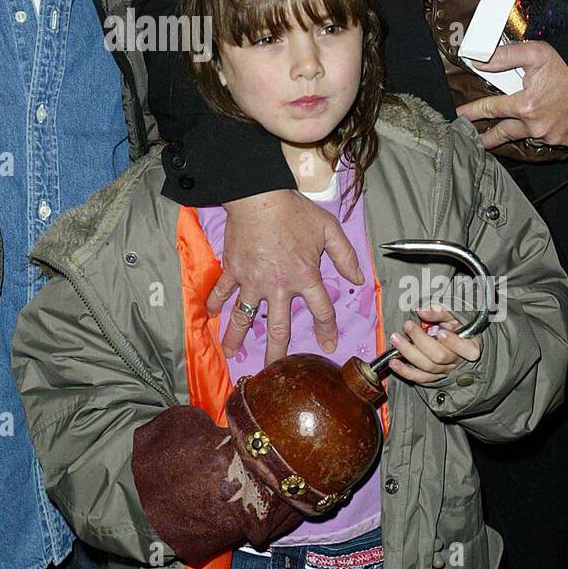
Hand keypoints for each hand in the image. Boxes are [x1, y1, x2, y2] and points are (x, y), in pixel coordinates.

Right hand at [210, 189, 363, 365]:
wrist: (259, 196)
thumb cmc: (295, 211)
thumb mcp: (329, 229)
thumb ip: (345, 255)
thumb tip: (358, 280)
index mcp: (304, 276)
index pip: (320, 311)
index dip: (327, 330)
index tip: (328, 346)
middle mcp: (278, 285)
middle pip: (278, 328)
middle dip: (277, 353)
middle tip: (274, 372)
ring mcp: (252, 281)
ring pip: (244, 317)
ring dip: (237, 338)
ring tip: (232, 355)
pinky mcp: (233, 270)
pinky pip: (222, 291)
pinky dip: (214, 302)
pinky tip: (209, 315)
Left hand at [387, 305, 480, 384]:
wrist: (452, 340)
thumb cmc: (454, 326)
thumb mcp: (452, 316)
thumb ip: (439, 313)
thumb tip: (422, 310)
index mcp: (469, 346)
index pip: (467, 349)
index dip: (454, 343)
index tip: (441, 332)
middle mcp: (456, 360)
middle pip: (440, 356)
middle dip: (421, 340)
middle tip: (408, 325)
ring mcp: (444, 370)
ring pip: (427, 366)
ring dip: (408, 352)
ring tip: (396, 339)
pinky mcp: (432, 377)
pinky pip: (419, 377)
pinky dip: (404, 371)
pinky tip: (393, 362)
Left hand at [456, 40, 567, 148]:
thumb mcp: (536, 53)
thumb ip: (504, 57)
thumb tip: (479, 61)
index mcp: (525, 105)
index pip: (490, 110)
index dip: (472, 112)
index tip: (459, 116)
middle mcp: (536, 125)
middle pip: (503, 133)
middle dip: (487, 138)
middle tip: (474, 142)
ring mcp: (551, 135)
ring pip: (526, 135)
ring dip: (518, 131)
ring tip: (504, 131)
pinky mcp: (564, 139)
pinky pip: (546, 139)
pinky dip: (542, 131)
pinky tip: (541, 122)